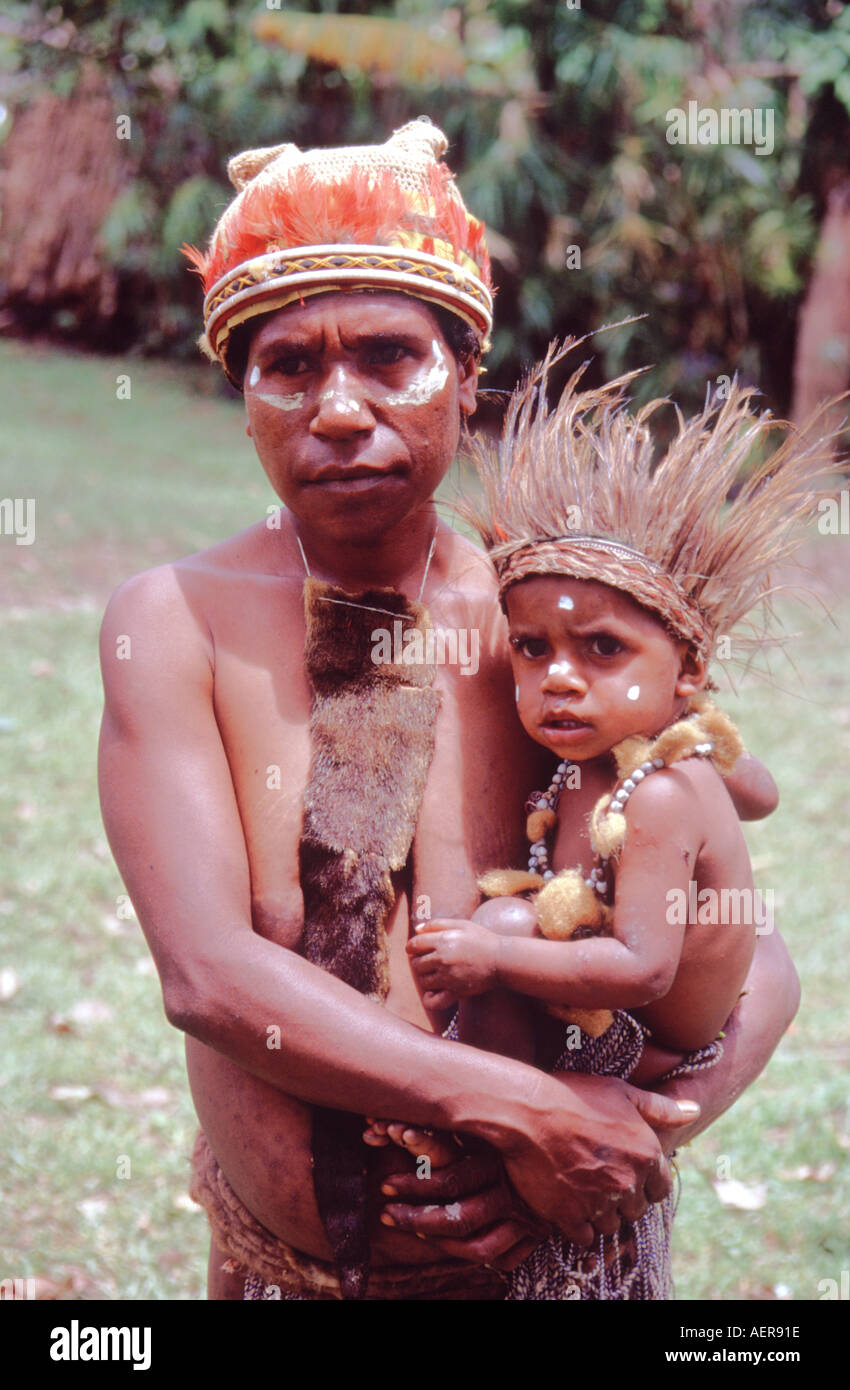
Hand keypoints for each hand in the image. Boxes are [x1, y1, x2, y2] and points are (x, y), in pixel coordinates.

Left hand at [374, 1125, 545, 1270]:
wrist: (576, 1132)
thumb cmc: (525, 1112)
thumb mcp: (489, 1111)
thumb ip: (453, 1114)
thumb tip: (398, 1108)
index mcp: (498, 1159)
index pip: (449, 1180)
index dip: (415, 1185)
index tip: (386, 1185)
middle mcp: (511, 1191)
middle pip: (458, 1219)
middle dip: (417, 1219)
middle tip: (387, 1213)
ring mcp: (526, 1216)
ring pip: (477, 1247)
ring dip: (440, 1243)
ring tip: (412, 1230)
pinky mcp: (536, 1231)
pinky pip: (504, 1258)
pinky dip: (477, 1254)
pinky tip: (454, 1246)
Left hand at [407, 918, 499, 1007]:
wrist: (502, 960)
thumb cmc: (482, 939)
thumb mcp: (461, 925)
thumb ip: (437, 924)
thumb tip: (416, 929)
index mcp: (443, 941)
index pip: (414, 945)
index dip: (411, 947)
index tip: (416, 949)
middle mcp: (443, 959)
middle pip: (416, 964)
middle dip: (419, 962)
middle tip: (428, 960)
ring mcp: (448, 977)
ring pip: (423, 981)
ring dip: (426, 977)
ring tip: (436, 973)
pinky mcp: (456, 992)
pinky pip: (434, 1002)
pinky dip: (429, 999)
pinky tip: (432, 993)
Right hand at [495, 1070, 697, 1246]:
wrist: (527, 1111)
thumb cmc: (575, 1095)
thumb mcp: (621, 1092)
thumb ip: (660, 1108)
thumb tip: (694, 1112)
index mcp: (646, 1155)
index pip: (660, 1189)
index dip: (644, 1182)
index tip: (625, 1172)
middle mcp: (627, 1182)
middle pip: (635, 1209)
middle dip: (621, 1197)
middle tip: (599, 1178)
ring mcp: (599, 1202)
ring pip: (610, 1225)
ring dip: (599, 1213)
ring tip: (581, 1189)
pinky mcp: (570, 1216)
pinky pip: (584, 1236)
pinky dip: (577, 1225)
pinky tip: (567, 1203)